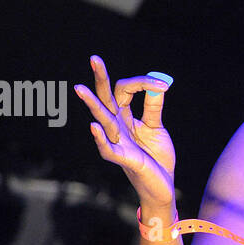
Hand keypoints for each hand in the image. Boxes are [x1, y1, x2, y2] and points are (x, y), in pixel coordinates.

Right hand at [75, 55, 176, 209]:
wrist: (162, 186)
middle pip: (106, 99)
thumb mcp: (156, 129)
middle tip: (94, 58)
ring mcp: (118, 142)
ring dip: (93, 105)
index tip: (163, 84)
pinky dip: (101, 138)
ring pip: (103, 120)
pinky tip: (94, 126)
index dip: (143, 83)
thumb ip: (153, 109)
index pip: (125, 91)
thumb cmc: (156, 157)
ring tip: (80, 89)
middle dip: (100, 79)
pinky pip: (108, 149)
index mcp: (125, 117)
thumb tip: (157, 85)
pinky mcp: (123, 159)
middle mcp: (118, 127)